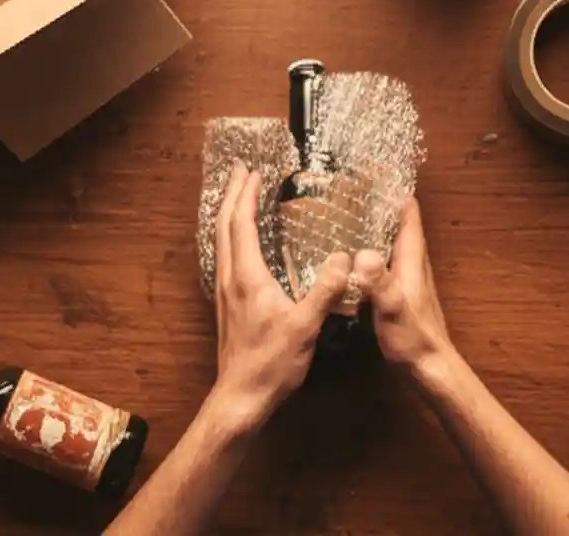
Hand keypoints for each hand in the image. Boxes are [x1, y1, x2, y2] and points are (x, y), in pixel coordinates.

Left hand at [211, 163, 351, 434]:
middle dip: (233, 195)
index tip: (254, 171)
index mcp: (246, 277)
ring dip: (230, 215)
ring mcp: (226, 293)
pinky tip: (244, 244)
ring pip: (222, 242)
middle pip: (225, 226)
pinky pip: (226, 258)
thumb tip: (345, 258)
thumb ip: (325, 290)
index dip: (247, 195)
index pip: (241, 224)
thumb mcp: (305, 326)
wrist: (241, 398)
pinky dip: (233, 238)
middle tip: (241, 171)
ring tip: (240, 197)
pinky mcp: (228, 306)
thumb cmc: (270, 364)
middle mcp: (230, 279)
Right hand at [354, 198, 454, 380]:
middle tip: (354, 189)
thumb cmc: (413, 340)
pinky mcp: (401, 295)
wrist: (429, 369)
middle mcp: (413, 265)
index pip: (408, 216)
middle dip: (382, 206)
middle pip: (401, 226)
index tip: (375, 172)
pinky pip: (386, 263)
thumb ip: (380, 282)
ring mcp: (408, 280)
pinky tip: (355, 259)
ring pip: (394, 244)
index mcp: (412, 261)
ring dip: (378, 229)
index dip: (395, 192)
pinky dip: (373, 253)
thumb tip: (364, 252)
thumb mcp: (391, 309)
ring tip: (351, 215)